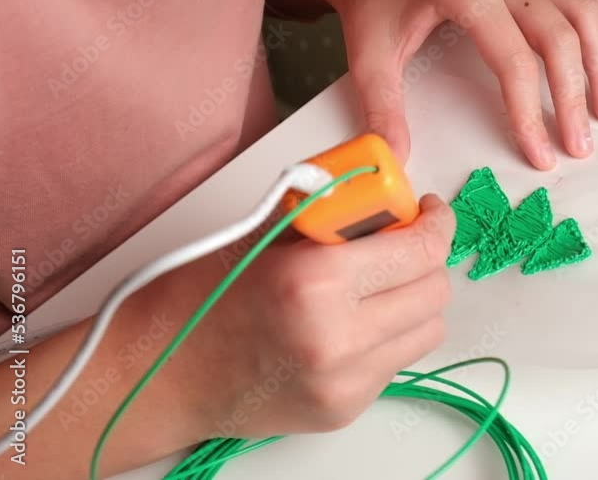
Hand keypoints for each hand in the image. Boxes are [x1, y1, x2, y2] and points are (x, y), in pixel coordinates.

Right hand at [149, 194, 454, 439]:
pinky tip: (349, 325)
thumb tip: (384, 188)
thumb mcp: (264, 233)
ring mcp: (345, 383)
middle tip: (402, 246)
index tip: (428, 213)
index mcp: (317, 281)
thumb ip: (332, 208)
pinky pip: (397, 362)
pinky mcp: (344, 410)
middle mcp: (339, 338)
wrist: (160, 376)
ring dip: (413, 301)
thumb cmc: (200, 297)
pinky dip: (387, 337)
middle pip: (435, 292)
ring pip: (428, 331)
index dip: (437, 224)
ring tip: (376, 288)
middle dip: (427, 261)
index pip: (422, 250)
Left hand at [326, 0, 597, 169]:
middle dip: (575, 97)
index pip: (514, 60)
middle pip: (560, 38)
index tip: (540, 153)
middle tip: (580, 143)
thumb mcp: (369, 59)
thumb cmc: (379, 4)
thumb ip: (383, 109)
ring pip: (584, 12)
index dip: (530, 113)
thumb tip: (395, 157)